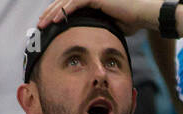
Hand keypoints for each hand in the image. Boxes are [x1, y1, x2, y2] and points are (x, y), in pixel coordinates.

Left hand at [37, 0, 155, 32]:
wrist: (142, 14)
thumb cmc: (131, 21)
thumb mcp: (109, 27)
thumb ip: (97, 29)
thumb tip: (91, 41)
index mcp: (91, 1)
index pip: (68, 6)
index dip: (56, 14)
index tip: (47, 25)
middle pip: (63, 2)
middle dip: (49, 13)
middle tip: (40, 26)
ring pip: (66, 2)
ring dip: (53, 13)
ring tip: (43, 24)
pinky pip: (75, 3)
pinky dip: (65, 12)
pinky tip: (56, 21)